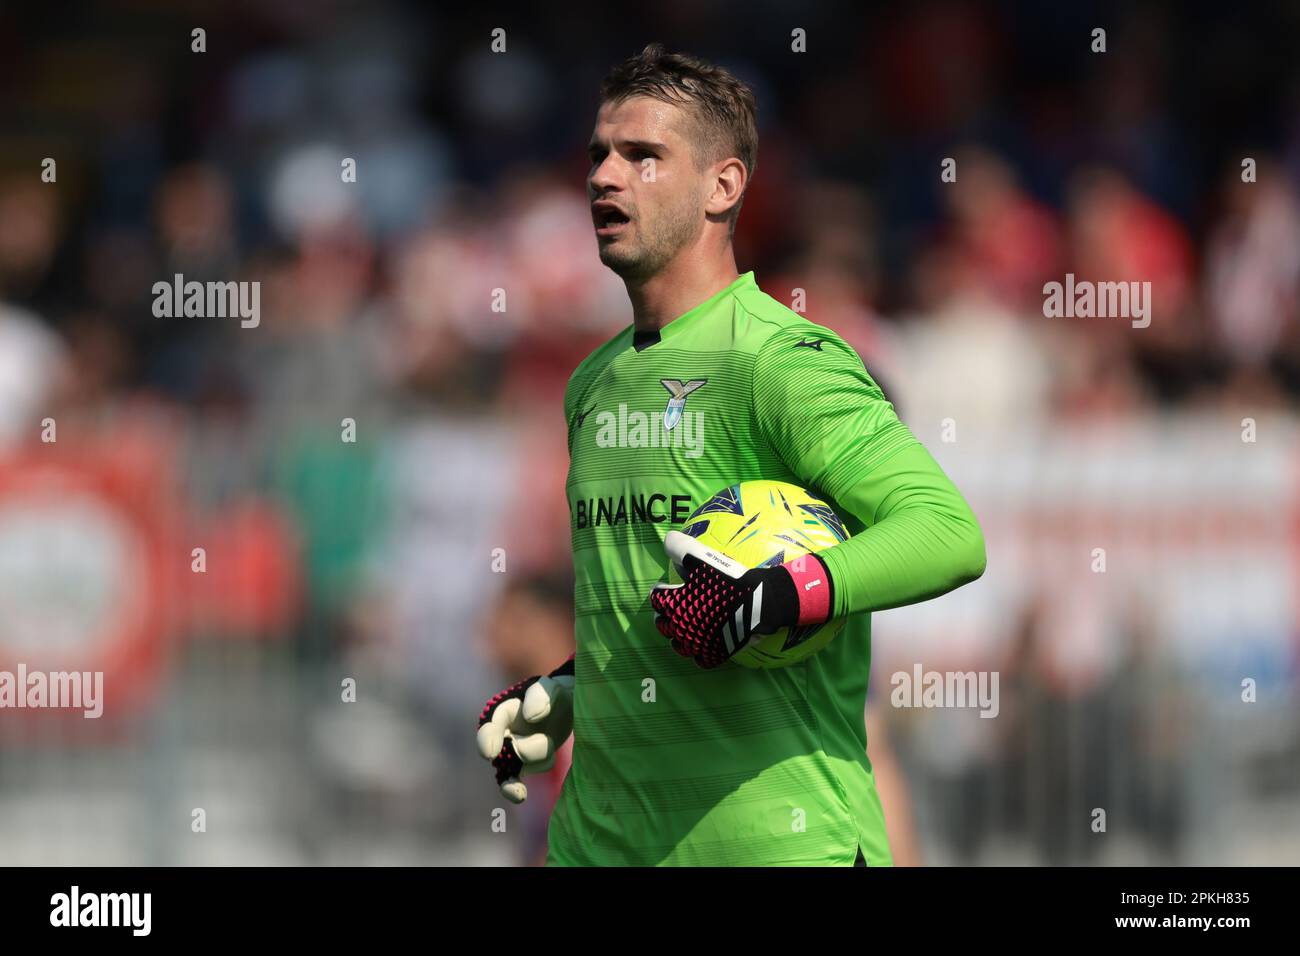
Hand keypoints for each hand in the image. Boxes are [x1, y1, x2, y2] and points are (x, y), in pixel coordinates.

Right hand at [476, 657, 574, 803]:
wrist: (568, 707)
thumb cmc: (555, 696)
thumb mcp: (551, 689)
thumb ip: (540, 696)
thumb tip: (530, 717)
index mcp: (502, 711)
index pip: (489, 726)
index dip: (487, 740)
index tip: (491, 752)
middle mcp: (501, 733)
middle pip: (505, 752)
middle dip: (528, 749)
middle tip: (549, 740)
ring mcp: (510, 751)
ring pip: (514, 767)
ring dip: (539, 759)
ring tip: (552, 743)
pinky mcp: (522, 766)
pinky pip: (512, 782)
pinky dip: (514, 790)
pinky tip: (520, 795)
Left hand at [649, 530, 823, 667]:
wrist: (760, 602)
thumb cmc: (729, 579)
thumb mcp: (702, 557)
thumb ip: (680, 547)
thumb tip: (667, 539)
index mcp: (674, 604)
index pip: (656, 599)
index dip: (659, 592)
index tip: (663, 589)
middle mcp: (681, 627)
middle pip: (662, 625)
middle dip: (664, 616)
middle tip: (671, 610)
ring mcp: (698, 644)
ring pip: (678, 646)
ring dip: (678, 638)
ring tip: (685, 630)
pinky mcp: (715, 654)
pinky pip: (701, 659)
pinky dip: (700, 654)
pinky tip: (704, 646)